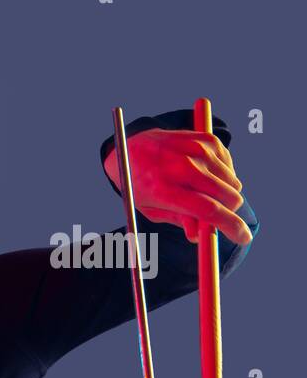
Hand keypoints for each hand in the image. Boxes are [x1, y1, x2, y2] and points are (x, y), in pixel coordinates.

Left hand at [103, 128, 251, 244]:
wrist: (134, 147)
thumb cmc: (143, 185)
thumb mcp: (152, 210)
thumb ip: (178, 220)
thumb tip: (199, 236)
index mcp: (163, 189)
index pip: (207, 210)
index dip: (230, 226)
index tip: (244, 237)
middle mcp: (181, 167)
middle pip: (227, 196)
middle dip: (230, 211)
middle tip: (215, 215)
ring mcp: (196, 150)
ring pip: (233, 183)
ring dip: (224, 193)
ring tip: (201, 191)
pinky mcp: (206, 140)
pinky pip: (230, 167)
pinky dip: (223, 176)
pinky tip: (203, 175)